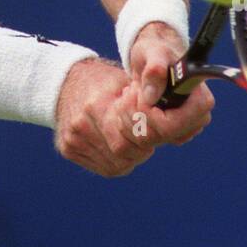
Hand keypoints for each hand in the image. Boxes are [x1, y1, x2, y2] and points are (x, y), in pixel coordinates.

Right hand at [54, 59, 156, 177]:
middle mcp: (82, 125)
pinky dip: (116, 160)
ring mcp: (73, 140)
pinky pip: (102, 167)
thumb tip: (183, 125)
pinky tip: (117, 144)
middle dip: (142, 148)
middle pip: (124, 154)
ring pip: (115, 165)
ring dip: (131, 157)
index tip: (158, 131)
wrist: (64, 80)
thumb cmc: (103, 80)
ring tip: (133, 140)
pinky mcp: (68, 149)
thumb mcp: (127, 81)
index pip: (133, 136)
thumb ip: (148, 102)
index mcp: (98, 105)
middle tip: (148, 138)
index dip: (150, 138)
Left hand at [121, 21, 213, 147]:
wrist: (152, 55)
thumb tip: (151, 95)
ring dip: (135, 119)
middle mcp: (197, 114)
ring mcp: (187, 125)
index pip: (178, 123)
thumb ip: (154, 69)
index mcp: (199, 95)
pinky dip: (136, 124)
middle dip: (140, 116)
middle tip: (131, 92)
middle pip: (165, 134)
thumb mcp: (152, 52)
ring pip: (155, 139)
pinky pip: (151, 139)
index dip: (154, 116)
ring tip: (131, 94)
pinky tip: (134, 104)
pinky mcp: (174, 130)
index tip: (141, 97)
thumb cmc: (155, 50)